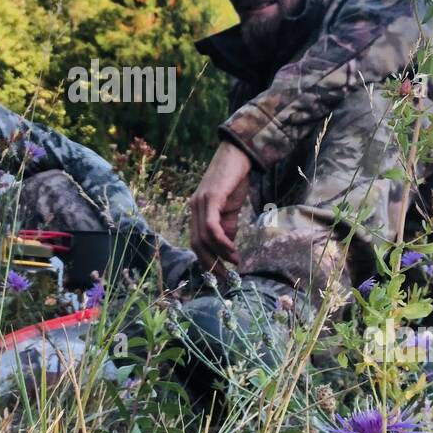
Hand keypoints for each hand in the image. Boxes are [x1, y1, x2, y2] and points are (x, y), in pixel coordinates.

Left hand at [189, 140, 251, 272]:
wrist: (239, 154)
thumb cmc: (235, 180)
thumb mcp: (231, 209)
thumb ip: (227, 228)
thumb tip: (228, 251)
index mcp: (196, 211)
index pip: (196, 242)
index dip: (207, 260)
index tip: (220, 275)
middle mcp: (193, 207)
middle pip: (196, 244)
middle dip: (211, 264)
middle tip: (225, 277)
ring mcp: (200, 202)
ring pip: (203, 238)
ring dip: (219, 255)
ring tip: (234, 263)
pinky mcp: (210, 198)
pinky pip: (211, 226)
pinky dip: (221, 242)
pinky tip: (232, 250)